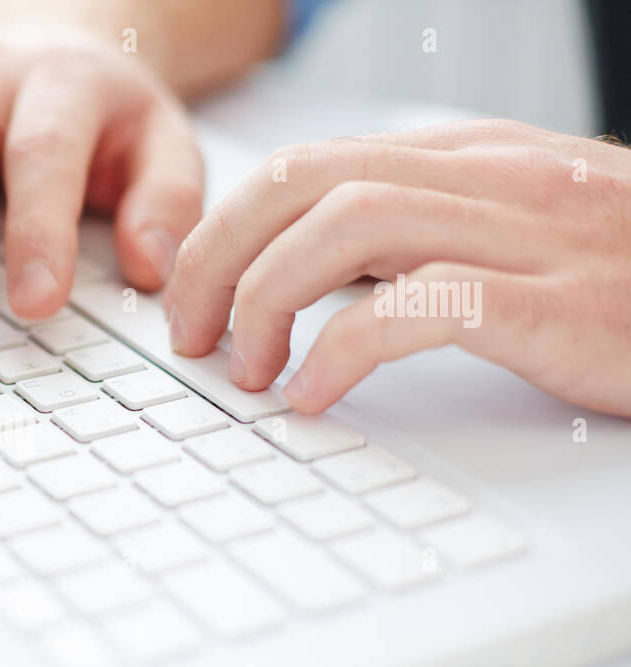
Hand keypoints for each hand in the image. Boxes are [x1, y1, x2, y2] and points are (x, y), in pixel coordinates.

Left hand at [165, 119, 630, 416]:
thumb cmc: (618, 279)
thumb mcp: (505, 233)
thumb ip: (411, 237)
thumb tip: (299, 280)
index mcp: (464, 158)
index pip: (305, 165)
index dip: (223, 229)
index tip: (190, 294)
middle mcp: (487, 177)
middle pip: (302, 183)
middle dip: (218, 259)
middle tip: (192, 336)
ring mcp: (525, 234)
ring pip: (346, 228)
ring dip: (268, 300)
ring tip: (247, 369)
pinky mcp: (557, 305)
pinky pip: (419, 308)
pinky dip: (343, 351)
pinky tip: (313, 395)